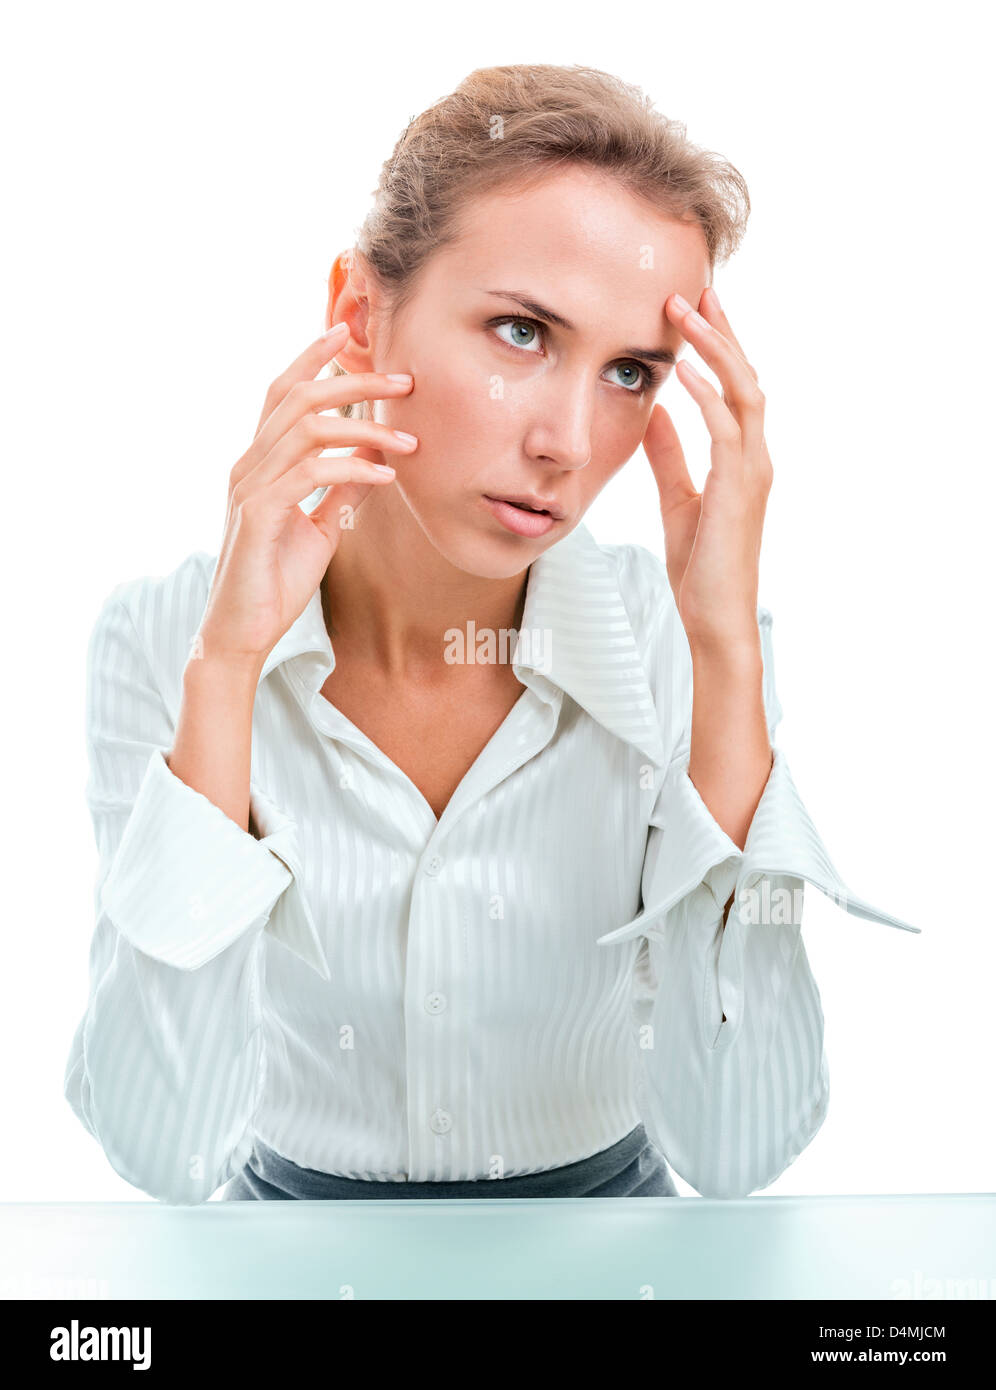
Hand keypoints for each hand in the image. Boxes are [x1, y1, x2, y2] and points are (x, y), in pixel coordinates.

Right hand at [196, 322, 417, 670]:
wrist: (242, 631)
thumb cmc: (276, 581)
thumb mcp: (321, 528)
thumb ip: (340, 490)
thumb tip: (373, 461)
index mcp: (259, 463)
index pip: (283, 393)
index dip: (312, 358)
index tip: (347, 331)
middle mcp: (248, 464)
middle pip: (297, 397)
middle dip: (353, 380)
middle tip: (403, 379)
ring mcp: (250, 486)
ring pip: (307, 429)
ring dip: (365, 427)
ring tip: (409, 439)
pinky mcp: (259, 513)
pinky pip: (310, 473)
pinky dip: (352, 467)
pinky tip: (385, 474)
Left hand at [642, 287, 772, 652]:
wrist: (715, 620)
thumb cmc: (701, 568)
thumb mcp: (677, 500)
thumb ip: (669, 456)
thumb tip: (653, 414)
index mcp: (742, 459)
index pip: (735, 387)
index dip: (717, 346)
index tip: (693, 309)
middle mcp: (755, 458)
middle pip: (746, 376)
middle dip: (721, 331)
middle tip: (692, 289)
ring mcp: (752, 472)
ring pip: (744, 391)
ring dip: (714, 348)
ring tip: (683, 311)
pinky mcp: (738, 490)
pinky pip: (725, 429)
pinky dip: (704, 394)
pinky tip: (680, 369)